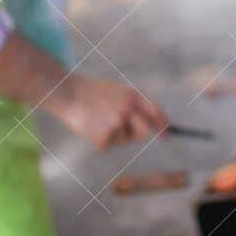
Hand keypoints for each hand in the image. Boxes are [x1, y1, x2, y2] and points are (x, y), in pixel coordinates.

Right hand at [46, 75, 167, 148]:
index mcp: (133, 96)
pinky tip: (92, 127)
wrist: (68, 93)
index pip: (156, 113)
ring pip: (125, 139)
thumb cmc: (93, 92)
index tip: (166, 133)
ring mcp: (116, 125)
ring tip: (100, 120)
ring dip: (116, 135)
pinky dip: (102, 140)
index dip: (164, 125)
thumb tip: (155, 121)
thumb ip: (136, 103)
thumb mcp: (119, 90)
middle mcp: (128, 111)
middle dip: (140, 134)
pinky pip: (109, 145)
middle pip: (145, 132)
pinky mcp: (104, 138)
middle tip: (127, 131)